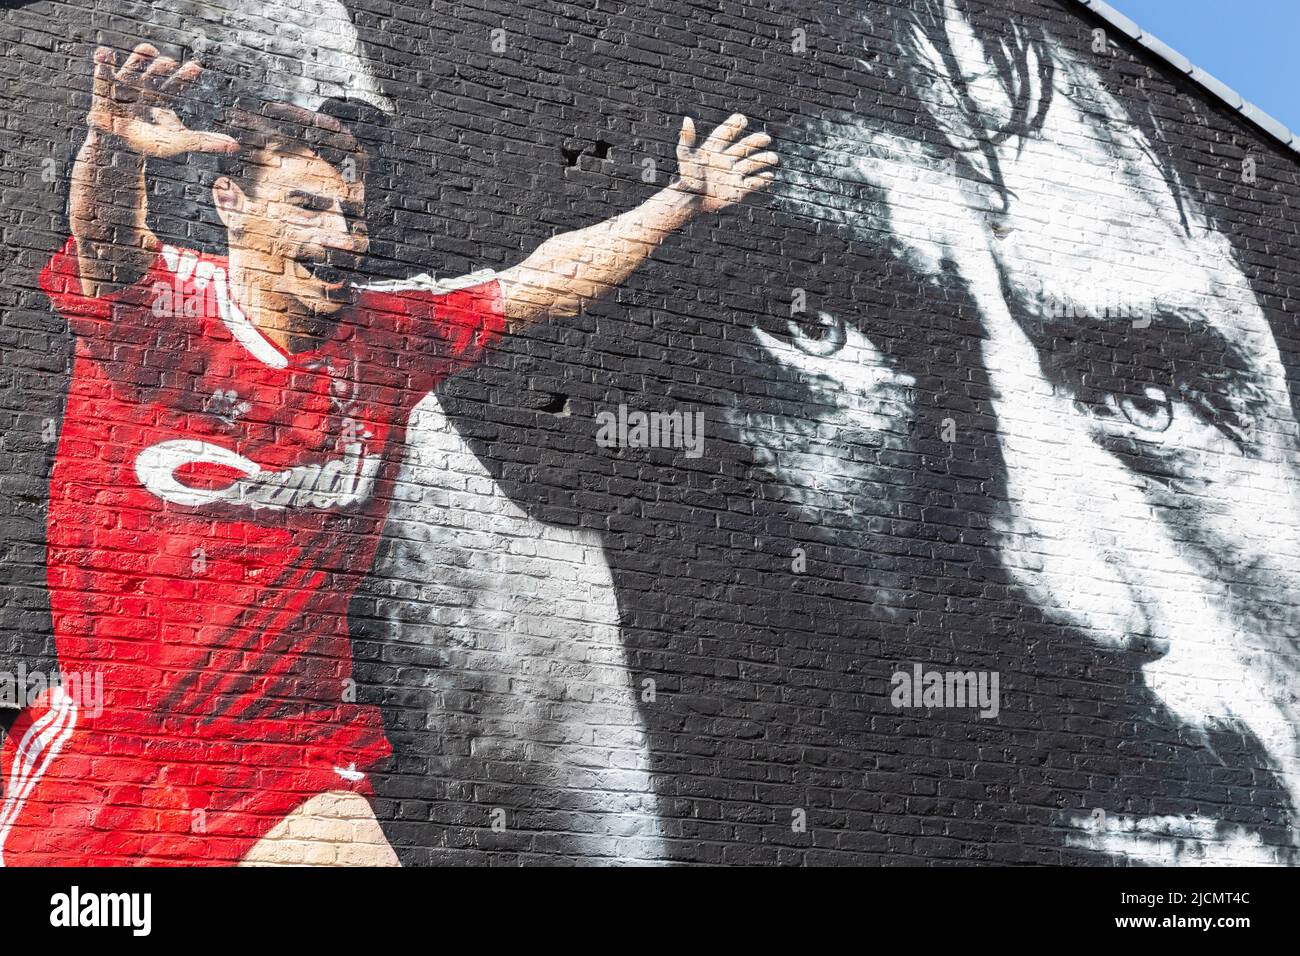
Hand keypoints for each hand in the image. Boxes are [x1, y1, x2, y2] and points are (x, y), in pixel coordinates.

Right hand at [87, 43, 238, 157]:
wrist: (121, 148)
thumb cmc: (151, 142)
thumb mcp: (179, 143)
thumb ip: (206, 142)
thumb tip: (235, 146)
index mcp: (162, 96)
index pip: (176, 83)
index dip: (185, 76)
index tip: (196, 67)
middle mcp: (144, 87)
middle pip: (154, 73)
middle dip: (161, 67)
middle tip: (169, 63)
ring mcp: (123, 88)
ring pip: (131, 70)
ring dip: (138, 60)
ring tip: (148, 50)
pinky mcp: (104, 92)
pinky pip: (102, 77)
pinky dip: (103, 65)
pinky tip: (105, 53)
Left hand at [672, 113, 777, 213]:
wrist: (691, 201)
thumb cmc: (687, 179)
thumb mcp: (685, 157)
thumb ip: (686, 139)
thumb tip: (687, 119)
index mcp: (714, 150)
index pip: (725, 134)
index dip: (734, 126)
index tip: (742, 120)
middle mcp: (726, 160)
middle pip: (744, 147)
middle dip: (756, 141)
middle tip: (766, 138)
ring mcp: (733, 174)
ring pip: (752, 164)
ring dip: (763, 160)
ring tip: (774, 158)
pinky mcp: (738, 189)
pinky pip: (753, 183)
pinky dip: (762, 180)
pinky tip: (770, 176)